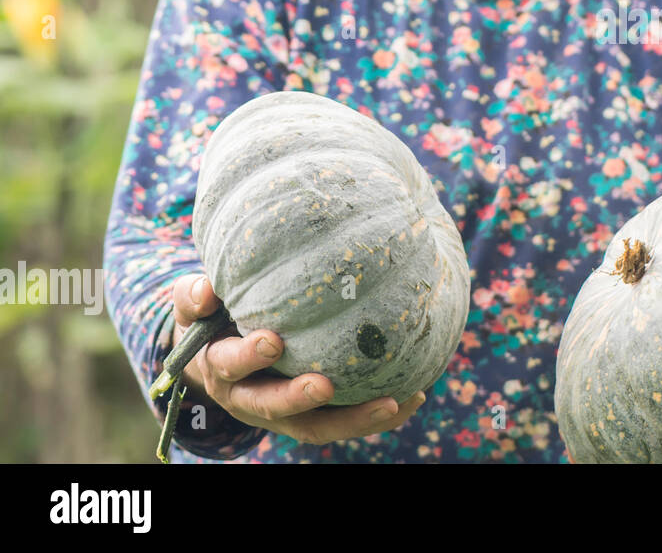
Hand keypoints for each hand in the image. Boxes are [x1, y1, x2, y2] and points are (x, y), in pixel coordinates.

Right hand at [169, 273, 425, 445]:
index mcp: (219, 366)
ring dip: (353, 420)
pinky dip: (376, 416)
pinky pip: (343, 421)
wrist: (215, 351)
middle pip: (272, 407)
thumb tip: (207, 288)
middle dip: (298, 398)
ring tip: (393, 403)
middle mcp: (248, 397)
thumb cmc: (212, 315)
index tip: (273, 340)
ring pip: (315, 426)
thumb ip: (195, 295)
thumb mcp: (194, 304)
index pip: (229, 364)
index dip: (248, 356)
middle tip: (326, 383)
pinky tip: (413, 396)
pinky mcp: (309, 416)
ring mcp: (280, 412)